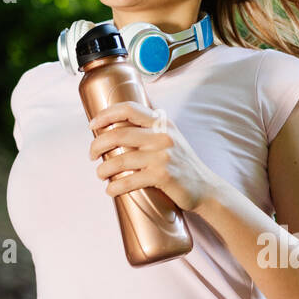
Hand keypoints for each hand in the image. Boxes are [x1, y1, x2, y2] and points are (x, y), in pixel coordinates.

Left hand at [88, 101, 221, 211]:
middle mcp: (163, 136)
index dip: (106, 114)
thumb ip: (150, 130)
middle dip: (98, 145)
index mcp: (162, 123)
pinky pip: (130, 181)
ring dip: (104, 169)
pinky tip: (110, 190)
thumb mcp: (170, 139)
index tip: (93, 124)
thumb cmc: (183, 165)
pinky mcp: (163, 176)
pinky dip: (115, 187)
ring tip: (100, 174)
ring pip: (121, 160)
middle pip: (119, 134)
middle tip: (92, 155)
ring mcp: (163, 156)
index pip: (129, 109)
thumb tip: (116, 129)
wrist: (206, 188)